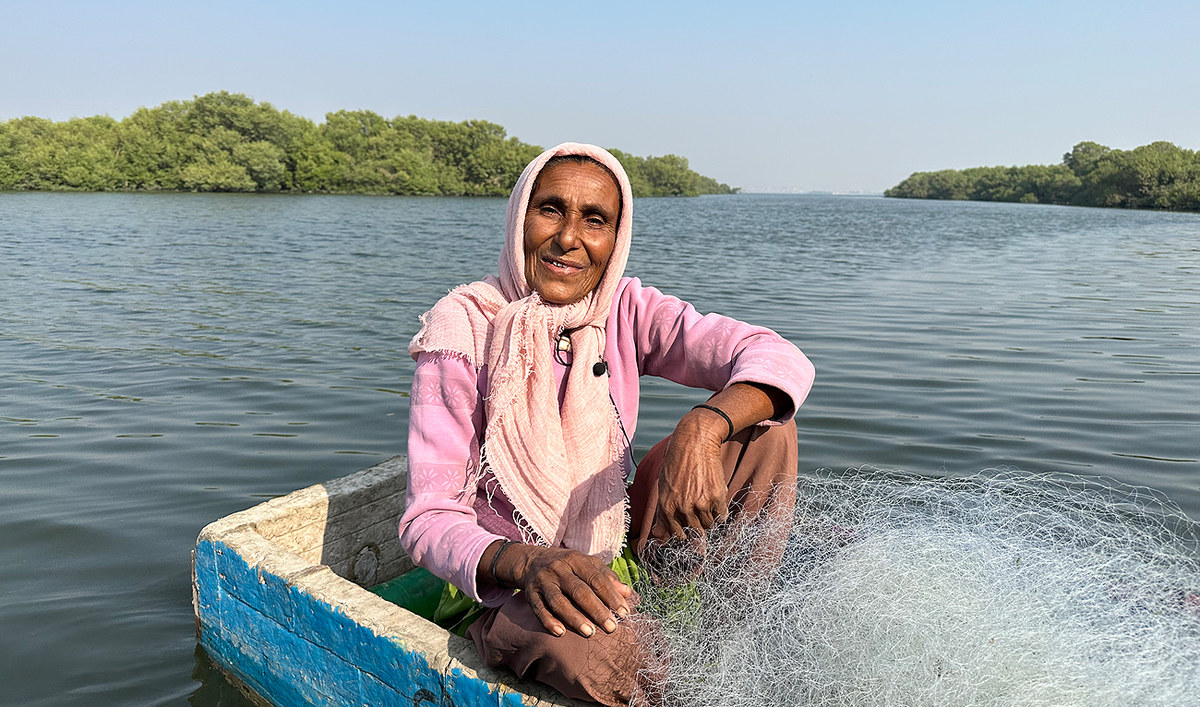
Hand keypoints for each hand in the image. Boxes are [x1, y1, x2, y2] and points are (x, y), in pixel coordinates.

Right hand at [491, 542, 631, 637]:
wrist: (530, 560)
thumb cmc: (567, 566)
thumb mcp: (587, 564)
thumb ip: (607, 577)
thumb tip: (628, 592)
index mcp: (576, 559)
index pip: (597, 579)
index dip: (611, 596)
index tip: (624, 612)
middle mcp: (559, 569)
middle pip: (579, 591)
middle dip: (597, 610)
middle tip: (611, 627)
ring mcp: (543, 581)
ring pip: (559, 601)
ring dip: (574, 618)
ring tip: (590, 633)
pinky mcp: (531, 594)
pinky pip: (539, 609)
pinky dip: (549, 621)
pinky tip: (560, 633)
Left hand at [651, 409, 728, 540]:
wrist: (695, 441)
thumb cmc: (676, 461)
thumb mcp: (664, 486)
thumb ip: (662, 514)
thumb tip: (658, 536)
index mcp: (668, 506)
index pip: (677, 533)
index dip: (684, 532)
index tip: (689, 531)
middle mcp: (684, 507)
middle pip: (695, 530)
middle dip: (698, 525)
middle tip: (699, 512)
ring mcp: (701, 503)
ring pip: (709, 524)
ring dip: (710, 517)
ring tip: (707, 501)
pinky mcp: (717, 496)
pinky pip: (722, 515)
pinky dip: (721, 510)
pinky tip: (716, 499)